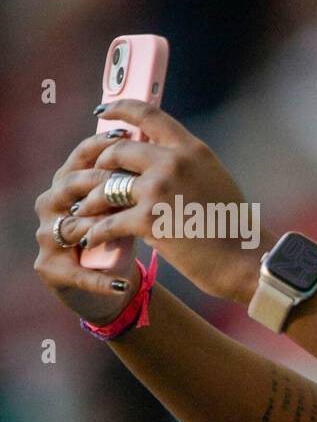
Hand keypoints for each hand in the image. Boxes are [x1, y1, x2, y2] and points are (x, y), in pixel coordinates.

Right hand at [34, 131, 141, 324]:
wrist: (112, 275)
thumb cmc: (125, 229)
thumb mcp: (132, 199)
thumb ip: (138, 174)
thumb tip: (163, 140)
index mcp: (70, 182)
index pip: (81, 156)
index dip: (102, 145)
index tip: (128, 137)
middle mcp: (51, 204)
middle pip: (70, 185)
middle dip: (100, 183)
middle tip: (131, 185)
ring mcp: (48, 236)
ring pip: (72, 227)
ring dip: (100, 229)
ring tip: (126, 231)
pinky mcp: (52, 269)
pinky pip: (77, 273)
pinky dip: (101, 280)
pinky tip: (123, 284)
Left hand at [68, 99, 263, 303]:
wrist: (245, 259)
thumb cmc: (232, 226)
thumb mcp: (214, 180)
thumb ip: (185, 164)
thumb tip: (156, 156)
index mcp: (192, 150)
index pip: (148, 114)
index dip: (119, 108)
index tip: (103, 112)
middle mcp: (173, 163)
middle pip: (116, 150)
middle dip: (99, 166)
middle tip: (92, 180)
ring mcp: (158, 189)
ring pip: (105, 186)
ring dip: (91, 202)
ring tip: (85, 213)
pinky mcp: (148, 219)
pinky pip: (107, 221)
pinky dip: (95, 232)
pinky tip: (90, 239)